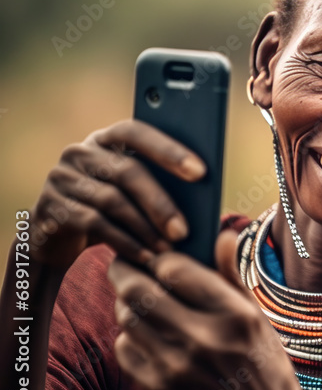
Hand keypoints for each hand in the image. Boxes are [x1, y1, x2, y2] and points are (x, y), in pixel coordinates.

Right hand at [29, 119, 204, 270]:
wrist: (57, 238)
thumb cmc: (111, 210)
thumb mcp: (132, 192)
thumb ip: (158, 184)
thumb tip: (203, 198)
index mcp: (105, 139)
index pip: (135, 132)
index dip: (168, 150)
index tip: (201, 172)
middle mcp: (79, 152)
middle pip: (127, 171)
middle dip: (160, 203)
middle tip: (183, 231)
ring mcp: (61, 178)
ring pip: (112, 200)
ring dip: (145, 229)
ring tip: (168, 250)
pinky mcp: (49, 207)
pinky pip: (94, 224)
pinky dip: (125, 242)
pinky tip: (144, 257)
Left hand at [108, 231, 321, 389]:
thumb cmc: (263, 359)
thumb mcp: (256, 312)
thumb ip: (231, 272)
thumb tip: (223, 232)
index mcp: (233, 315)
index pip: (174, 269)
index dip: (161, 255)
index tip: (160, 253)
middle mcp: (202, 339)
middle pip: (137, 290)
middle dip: (126, 270)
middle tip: (127, 264)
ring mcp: (177, 366)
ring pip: (126, 317)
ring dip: (129, 303)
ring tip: (141, 299)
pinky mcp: (159, 387)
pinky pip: (124, 349)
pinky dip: (130, 335)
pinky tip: (148, 333)